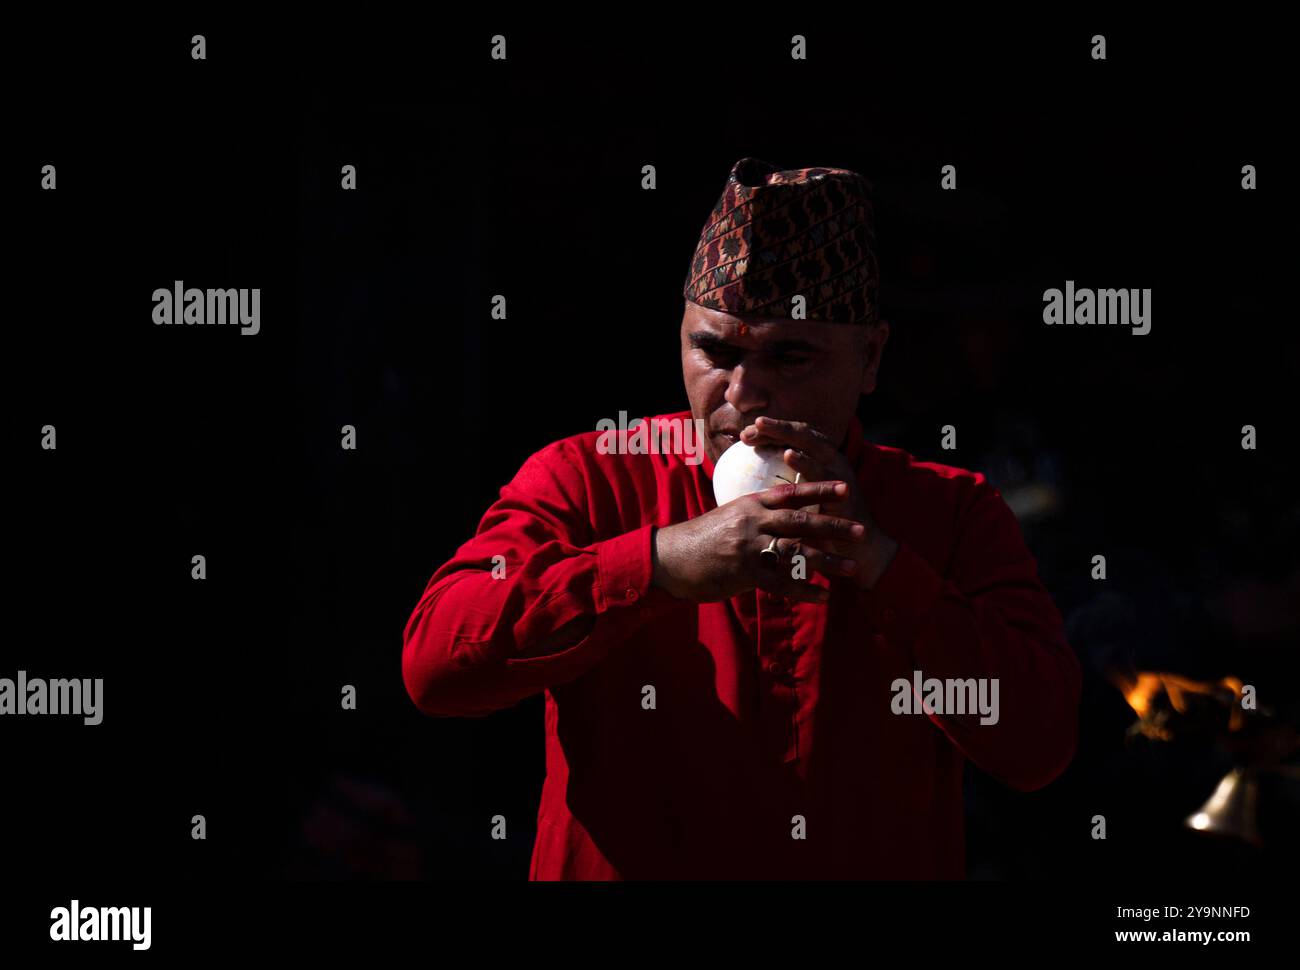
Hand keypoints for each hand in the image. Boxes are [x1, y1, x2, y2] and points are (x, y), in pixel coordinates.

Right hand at [652, 480, 865, 602]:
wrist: (670, 557)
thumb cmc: (700, 538)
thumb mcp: (728, 516)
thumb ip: (755, 516)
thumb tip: (778, 515)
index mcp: (750, 504)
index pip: (791, 492)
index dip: (820, 489)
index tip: (845, 488)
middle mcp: (753, 521)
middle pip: (801, 521)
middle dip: (833, 525)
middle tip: (861, 530)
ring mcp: (749, 547)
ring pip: (796, 552)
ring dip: (827, 560)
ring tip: (852, 567)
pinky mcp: (744, 572)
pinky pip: (781, 583)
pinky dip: (804, 590)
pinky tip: (823, 596)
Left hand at [740, 416, 898, 588]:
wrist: (860, 551)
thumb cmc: (826, 530)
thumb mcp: (804, 506)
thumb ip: (785, 493)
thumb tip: (752, 490)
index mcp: (823, 463)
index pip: (797, 439)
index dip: (774, 431)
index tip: (746, 434)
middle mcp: (833, 462)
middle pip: (804, 434)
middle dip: (778, 426)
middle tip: (753, 424)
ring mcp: (840, 474)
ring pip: (813, 445)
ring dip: (787, 433)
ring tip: (763, 427)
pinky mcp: (845, 490)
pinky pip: (823, 473)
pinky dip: (806, 460)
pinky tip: (789, 454)